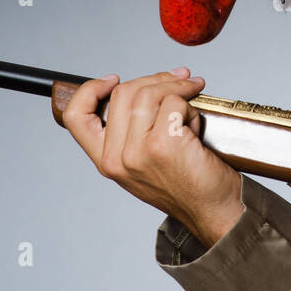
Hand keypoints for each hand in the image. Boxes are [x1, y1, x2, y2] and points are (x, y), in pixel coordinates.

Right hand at [62, 68, 243, 247]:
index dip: (89, 90)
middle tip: (182, 81)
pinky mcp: (165, 144)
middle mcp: (116, 158)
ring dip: (178, 90)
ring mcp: (138, 152)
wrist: (214, 211)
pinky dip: (191, 108)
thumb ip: (132, 132)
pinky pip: (175, 103)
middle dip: (156, 80)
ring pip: (149, 93)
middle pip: (122, 93)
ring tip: (192, 108)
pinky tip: (197, 127)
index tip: (112, 79)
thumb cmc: (188, 185)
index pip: (76, 117)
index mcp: (106, 161)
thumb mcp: (145, 164)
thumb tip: (145, 84)